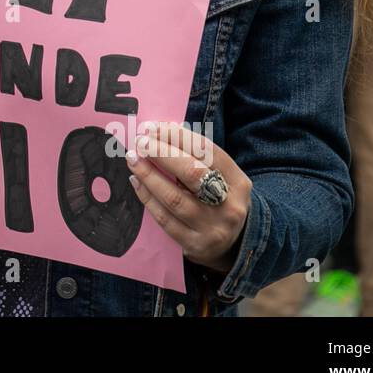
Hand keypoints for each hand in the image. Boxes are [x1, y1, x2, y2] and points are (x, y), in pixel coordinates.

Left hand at [125, 121, 251, 273]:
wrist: (236, 245)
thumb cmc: (221, 201)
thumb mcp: (222, 179)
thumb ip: (198, 157)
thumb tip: (162, 130)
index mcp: (239, 183)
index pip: (208, 152)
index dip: (178, 137)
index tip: (155, 127)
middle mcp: (228, 206)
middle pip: (191, 173)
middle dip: (162, 153)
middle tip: (141, 141)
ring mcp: (212, 228)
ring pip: (174, 198)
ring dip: (149, 175)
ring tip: (133, 158)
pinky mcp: (194, 245)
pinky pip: (164, 219)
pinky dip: (147, 197)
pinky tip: (136, 181)